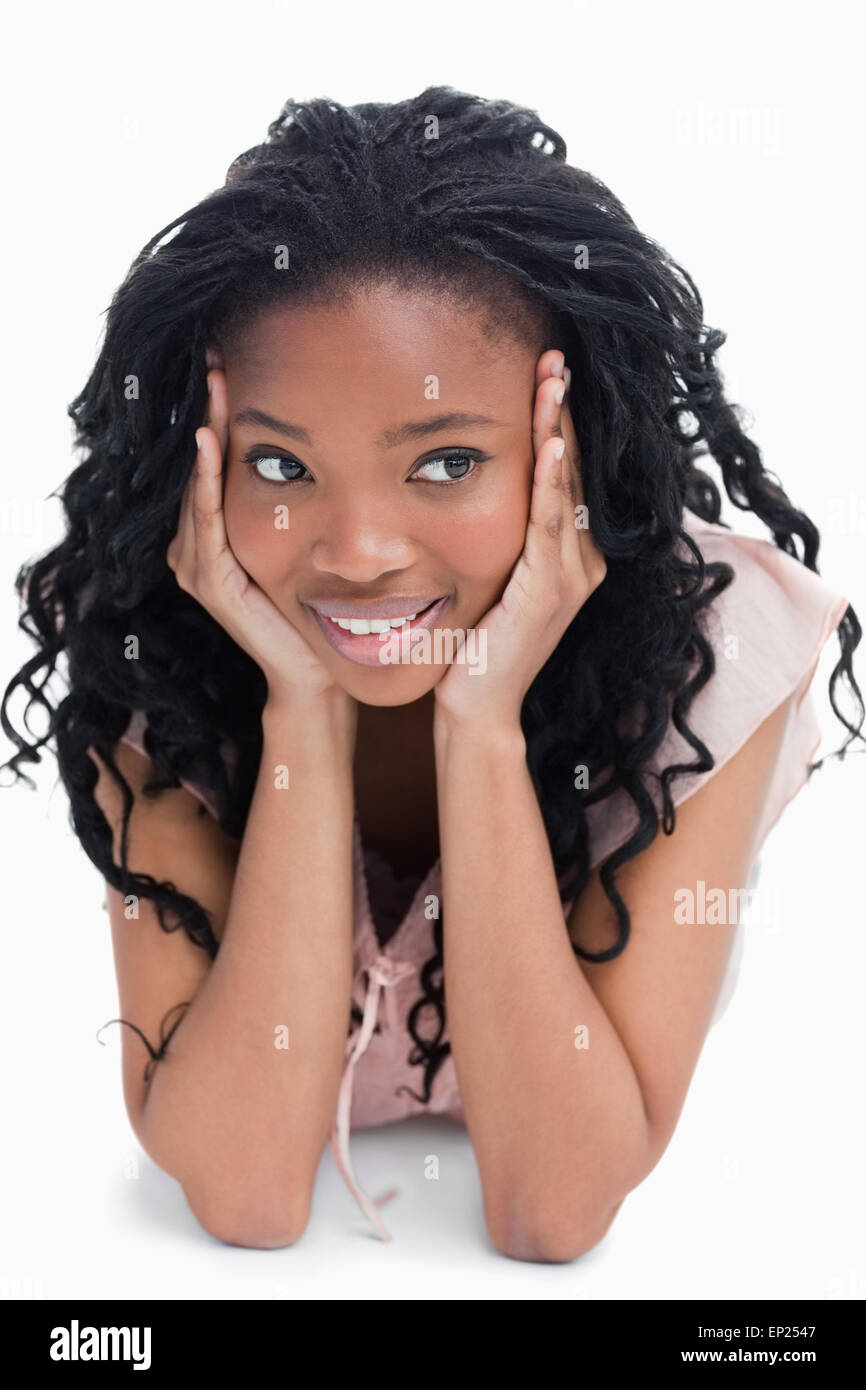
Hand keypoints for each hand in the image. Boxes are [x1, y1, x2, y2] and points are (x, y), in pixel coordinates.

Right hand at [166, 360, 355, 728]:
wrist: (313, 674)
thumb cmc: (318, 611)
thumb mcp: (307, 544)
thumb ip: (305, 502)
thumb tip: (341, 443)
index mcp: (215, 536)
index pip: (214, 461)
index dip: (220, 413)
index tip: (229, 360)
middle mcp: (195, 548)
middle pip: (199, 463)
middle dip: (209, 409)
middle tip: (215, 354)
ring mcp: (197, 565)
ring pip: (198, 482)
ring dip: (205, 431)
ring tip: (213, 382)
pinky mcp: (212, 582)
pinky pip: (206, 519)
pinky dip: (206, 479)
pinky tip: (210, 441)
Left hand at [433, 349, 606, 733]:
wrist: (474, 710)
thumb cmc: (472, 647)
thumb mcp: (488, 580)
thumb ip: (498, 541)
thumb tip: (462, 485)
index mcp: (571, 556)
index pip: (566, 474)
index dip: (559, 420)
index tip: (547, 370)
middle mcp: (582, 563)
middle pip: (574, 470)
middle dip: (564, 410)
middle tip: (555, 355)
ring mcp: (571, 579)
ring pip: (566, 489)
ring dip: (560, 430)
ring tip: (554, 379)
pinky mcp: (548, 594)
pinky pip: (550, 527)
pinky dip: (552, 484)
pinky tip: (551, 445)